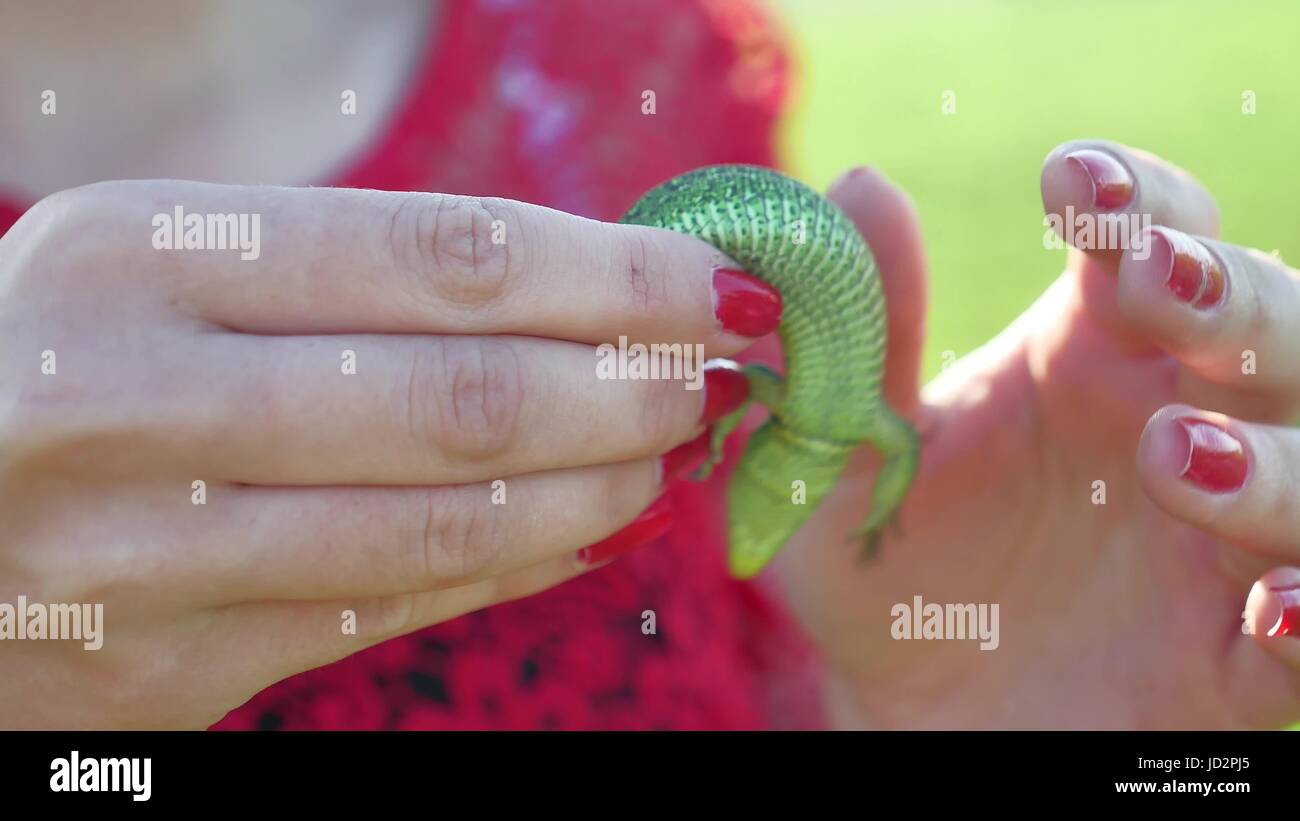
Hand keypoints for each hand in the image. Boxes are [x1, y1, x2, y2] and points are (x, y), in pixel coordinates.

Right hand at [0, 180, 771, 727]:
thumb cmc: (69, 352)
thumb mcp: (167, 262)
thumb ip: (348, 274)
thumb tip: (576, 289)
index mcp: (144, 255)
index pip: (445, 258)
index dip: (608, 274)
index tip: (710, 281)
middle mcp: (133, 400)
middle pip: (462, 398)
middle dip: (625, 384)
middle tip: (707, 373)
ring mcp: (145, 555)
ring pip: (442, 524)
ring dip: (592, 485)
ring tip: (663, 451)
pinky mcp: (167, 670)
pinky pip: (388, 611)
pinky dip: (514, 568)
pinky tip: (586, 531)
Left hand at [771, 144, 1299, 728]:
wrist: (904, 712)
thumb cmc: (882, 567)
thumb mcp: (846, 457)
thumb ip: (863, 337)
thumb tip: (859, 187)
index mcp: (1089, 352)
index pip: (1152, 237)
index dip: (1134, 198)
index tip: (1070, 184)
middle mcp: (1178, 419)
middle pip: (1266, 321)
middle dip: (1226, 291)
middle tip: (1153, 279)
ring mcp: (1227, 536)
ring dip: (1271, 455)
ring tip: (1170, 455)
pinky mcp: (1243, 654)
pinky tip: (1270, 609)